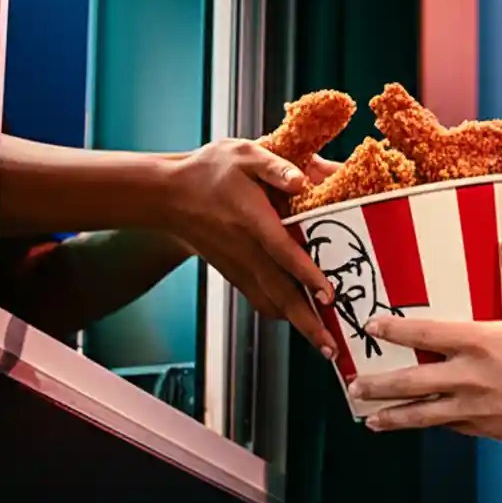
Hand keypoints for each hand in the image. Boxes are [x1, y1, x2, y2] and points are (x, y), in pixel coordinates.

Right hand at [164, 139, 336, 356]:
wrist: (170, 196)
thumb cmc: (211, 171)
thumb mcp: (244, 154)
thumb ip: (275, 167)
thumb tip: (301, 181)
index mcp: (252, 219)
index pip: (283, 252)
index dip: (306, 275)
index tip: (327, 296)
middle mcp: (246, 250)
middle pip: (280, 293)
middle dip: (307, 323)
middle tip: (331, 348)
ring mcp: (239, 266)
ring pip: (271, 302)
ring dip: (298, 325)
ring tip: (324, 344)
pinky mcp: (234, 273)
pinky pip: (260, 299)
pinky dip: (281, 312)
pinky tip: (300, 320)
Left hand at [348, 237, 501, 451]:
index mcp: (481, 342)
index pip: (425, 332)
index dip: (394, 328)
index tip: (371, 326)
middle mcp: (471, 376)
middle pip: (412, 381)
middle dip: (379, 384)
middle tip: (354, 383)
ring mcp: (476, 407)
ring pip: (423, 414)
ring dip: (393, 416)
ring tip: (368, 419)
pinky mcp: (487, 429)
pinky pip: (450, 426)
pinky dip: (430, 424)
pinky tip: (415, 424)